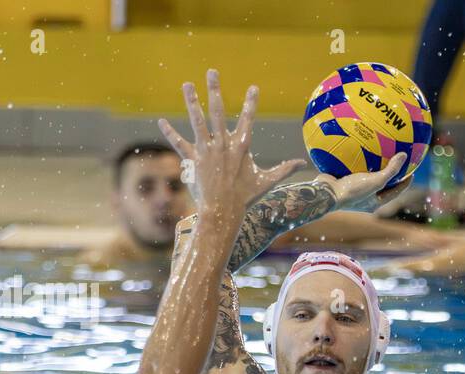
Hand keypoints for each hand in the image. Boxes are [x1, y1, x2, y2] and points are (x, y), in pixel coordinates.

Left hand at [158, 69, 304, 223]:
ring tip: (187, 84)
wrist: (223, 211)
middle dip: (214, 90)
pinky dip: (170, 132)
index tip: (253, 87)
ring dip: (191, 101)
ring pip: (197, 120)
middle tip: (212, 72)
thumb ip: (284, 169)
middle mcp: (222, 144)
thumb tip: (304, 164)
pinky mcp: (192, 159)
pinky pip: (179, 143)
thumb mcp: (267, 181)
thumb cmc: (246, 197)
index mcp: (241, 147)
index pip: (247, 120)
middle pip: (217, 111)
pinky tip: (161, 122)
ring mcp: (206, 151)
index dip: (251, 103)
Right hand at [315, 154, 406, 212]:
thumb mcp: (376, 181)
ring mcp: (353, 189)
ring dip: (371, 165)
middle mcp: (365, 197)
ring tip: (377, 151)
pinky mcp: (342, 181)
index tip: (412, 172)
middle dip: (389, 173)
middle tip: (396, 161)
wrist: (326, 193)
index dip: (405, 183)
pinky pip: (351, 168)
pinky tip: (357, 146)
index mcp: (375, 202)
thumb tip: (404, 155)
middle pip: (381, 184)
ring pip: (366, 175)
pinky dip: (355, 159)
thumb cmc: (353, 191)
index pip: (395, 192)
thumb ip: (391, 170)